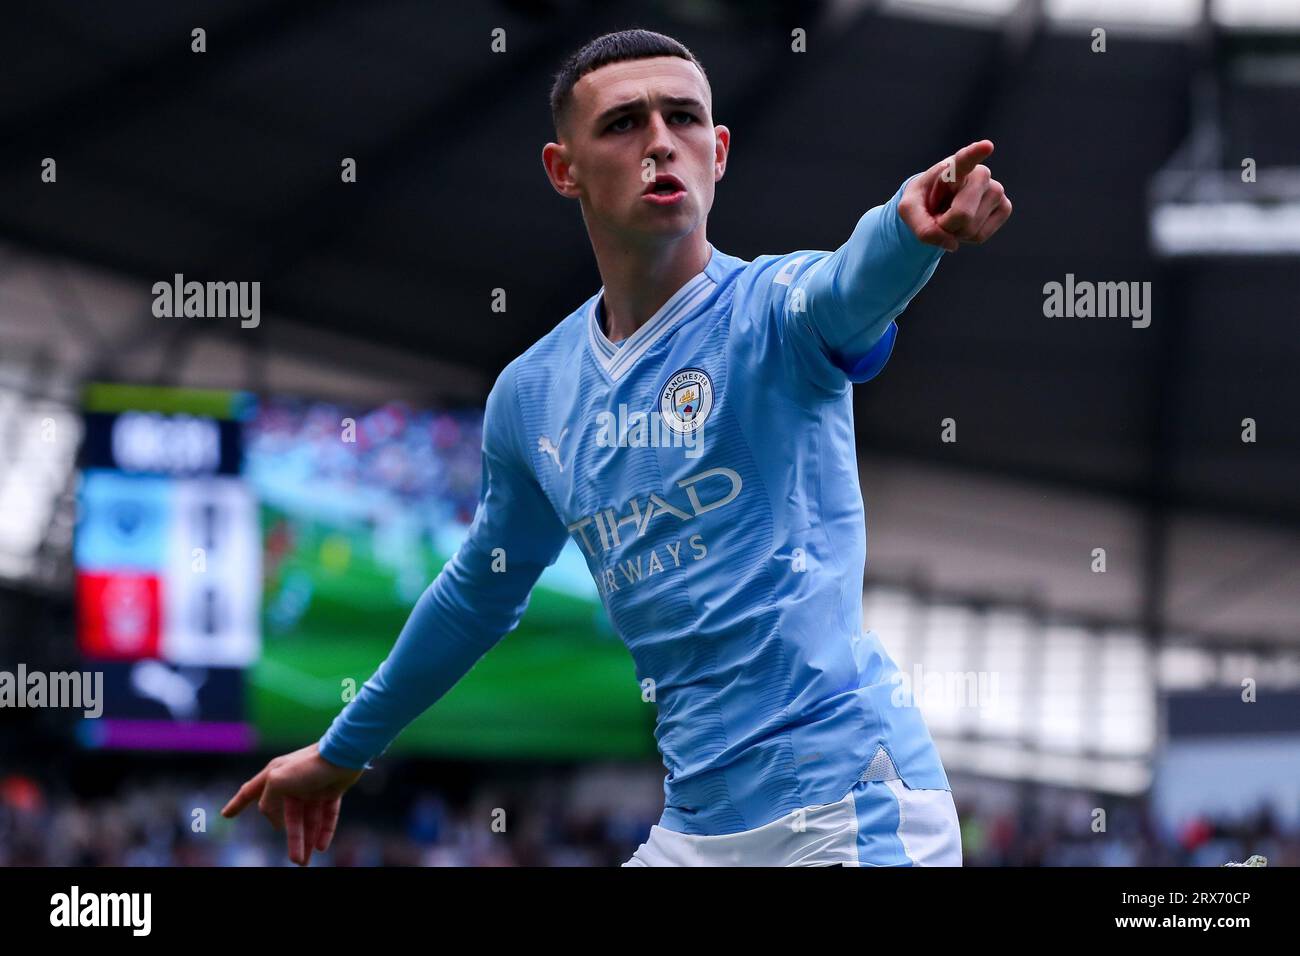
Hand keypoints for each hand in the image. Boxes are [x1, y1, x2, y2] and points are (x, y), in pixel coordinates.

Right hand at [222, 742, 363, 865]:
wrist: (343, 754)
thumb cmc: (308, 765)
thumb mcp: (277, 781)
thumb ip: (268, 799)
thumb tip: (271, 816)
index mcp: (275, 775)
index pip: (250, 791)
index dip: (237, 803)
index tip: (226, 815)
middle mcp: (292, 782)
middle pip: (288, 817)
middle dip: (292, 839)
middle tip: (294, 860)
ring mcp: (313, 787)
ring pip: (308, 819)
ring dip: (307, 840)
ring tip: (305, 861)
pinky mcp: (331, 790)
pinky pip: (326, 815)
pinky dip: (324, 830)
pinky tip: (320, 846)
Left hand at [899, 140, 1011, 251]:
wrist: (937, 204)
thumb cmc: (923, 201)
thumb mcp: (908, 211)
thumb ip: (922, 228)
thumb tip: (952, 245)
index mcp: (954, 166)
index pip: (965, 159)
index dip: (975, 153)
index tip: (986, 146)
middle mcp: (980, 174)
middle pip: (962, 215)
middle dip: (945, 225)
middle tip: (940, 215)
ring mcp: (996, 189)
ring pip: (972, 228)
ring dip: (955, 232)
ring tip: (952, 215)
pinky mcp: (1005, 206)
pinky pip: (981, 236)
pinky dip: (967, 237)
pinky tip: (965, 223)